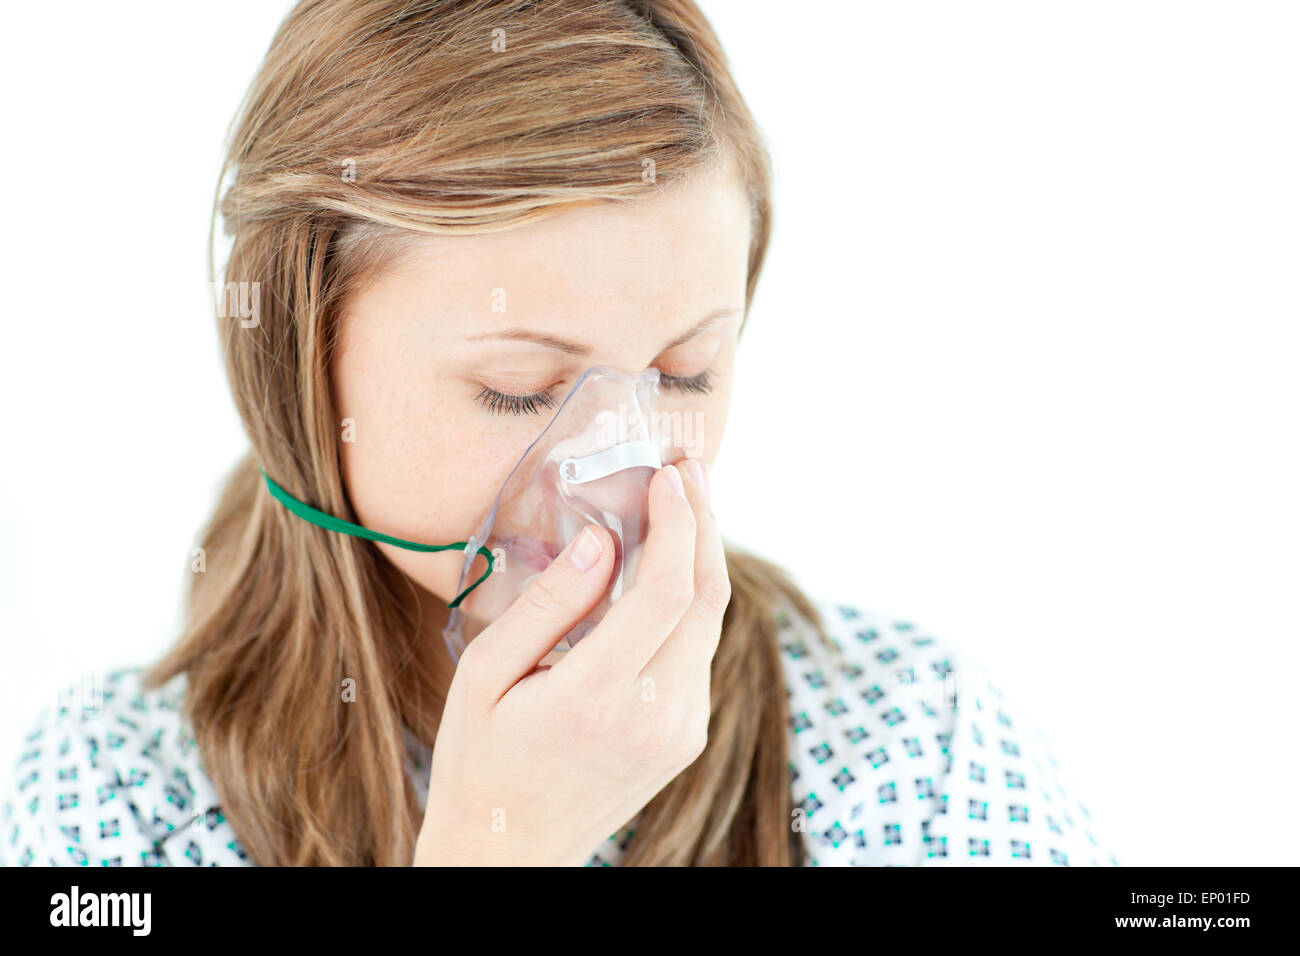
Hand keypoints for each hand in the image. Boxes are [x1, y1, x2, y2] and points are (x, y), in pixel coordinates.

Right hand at [413, 459, 725, 865]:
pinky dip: (691, 601)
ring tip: (682, 505)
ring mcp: (681, 730)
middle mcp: (655, 715)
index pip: (666, 592)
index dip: (678, 523)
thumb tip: (599, 541)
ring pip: (712, 624)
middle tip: (689, 471)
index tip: (669, 476)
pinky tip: (667, 570)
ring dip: (702, 558)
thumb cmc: (482, 759)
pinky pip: (700, 652)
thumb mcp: (484, 675)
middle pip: (707, 598)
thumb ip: (545, 605)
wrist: (510, 849)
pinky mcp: (688, 736)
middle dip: (703, 524)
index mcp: (598, 697)